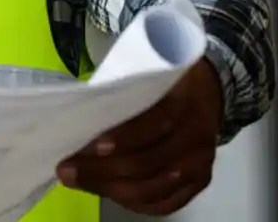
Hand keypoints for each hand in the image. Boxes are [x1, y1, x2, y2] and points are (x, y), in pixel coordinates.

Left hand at [57, 59, 223, 214]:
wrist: (210, 92)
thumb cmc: (166, 82)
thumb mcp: (150, 74)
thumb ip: (124, 94)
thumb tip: (79, 119)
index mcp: (184, 103)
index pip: (158, 123)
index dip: (126, 137)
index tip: (94, 146)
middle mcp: (196, 137)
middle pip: (150, 163)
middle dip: (104, 171)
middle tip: (66, 170)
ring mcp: (200, 163)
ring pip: (155, 187)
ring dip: (112, 189)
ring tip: (79, 182)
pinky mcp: (200, 182)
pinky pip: (167, 203)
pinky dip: (136, 203)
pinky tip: (109, 194)